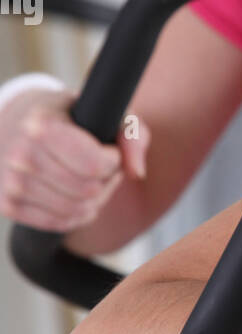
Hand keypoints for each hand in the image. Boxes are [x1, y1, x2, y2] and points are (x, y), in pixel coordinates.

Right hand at [0, 86, 149, 230]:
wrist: (17, 124)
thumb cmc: (70, 117)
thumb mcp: (105, 110)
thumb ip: (132, 134)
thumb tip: (137, 173)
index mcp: (41, 126)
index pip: (94, 165)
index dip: (113, 161)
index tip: (108, 150)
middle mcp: (21, 155)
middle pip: (88, 191)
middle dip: (105, 181)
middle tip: (102, 167)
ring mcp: (11, 183)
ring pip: (77, 211)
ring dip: (94, 200)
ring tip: (91, 179)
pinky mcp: (8, 204)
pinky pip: (60, 224)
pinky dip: (77, 214)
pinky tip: (76, 194)